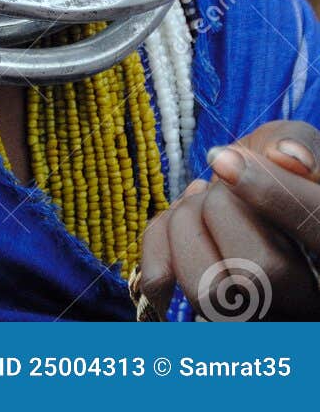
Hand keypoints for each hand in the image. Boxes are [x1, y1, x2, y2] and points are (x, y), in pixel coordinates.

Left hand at [137, 119, 319, 319]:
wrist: (248, 201)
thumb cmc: (277, 171)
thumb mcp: (295, 144)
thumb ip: (297, 144)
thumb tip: (289, 158)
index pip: (315, 225)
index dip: (269, 191)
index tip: (224, 160)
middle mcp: (301, 299)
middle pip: (256, 272)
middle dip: (218, 207)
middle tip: (219, 185)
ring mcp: (253, 317)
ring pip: (206, 291)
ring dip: (186, 226)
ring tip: (199, 204)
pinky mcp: (205, 315)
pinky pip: (163, 289)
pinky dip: (157, 243)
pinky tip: (177, 224)